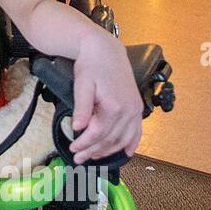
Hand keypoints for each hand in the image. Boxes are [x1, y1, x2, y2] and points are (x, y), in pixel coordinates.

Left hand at [66, 30, 143, 163]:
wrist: (106, 50)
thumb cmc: (92, 65)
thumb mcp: (82, 85)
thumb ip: (82, 108)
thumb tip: (78, 127)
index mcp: (114, 105)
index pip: (98, 133)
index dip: (84, 144)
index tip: (73, 149)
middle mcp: (128, 110)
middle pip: (110, 139)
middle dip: (93, 151)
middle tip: (79, 158)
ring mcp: (135, 109)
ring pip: (123, 139)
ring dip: (109, 151)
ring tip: (94, 157)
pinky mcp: (137, 107)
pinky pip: (137, 131)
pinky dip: (132, 143)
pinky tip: (127, 152)